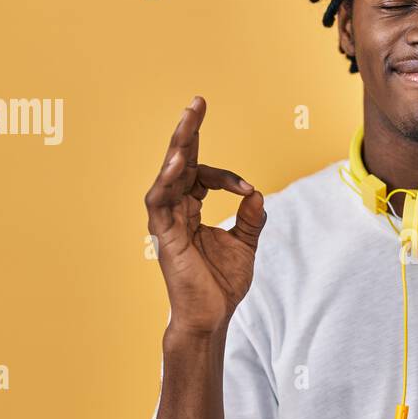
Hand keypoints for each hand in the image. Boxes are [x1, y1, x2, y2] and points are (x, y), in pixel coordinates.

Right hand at [144, 96, 265, 335]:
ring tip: (189, 117)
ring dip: (179, 145)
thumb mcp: (245, 244)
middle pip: (180, 163)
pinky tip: (181, 159)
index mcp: (191, 210)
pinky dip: (168, 179)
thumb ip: (251, 217)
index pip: (204, 175)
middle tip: (198, 102)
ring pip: (168, 174)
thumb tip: (257, 192)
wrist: (212, 316)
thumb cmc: (222, 284)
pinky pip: (160, 200)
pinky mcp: (163, 234)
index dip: (228, 177)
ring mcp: (167, 221)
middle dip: (189, 131)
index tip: (249, 191)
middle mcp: (176, 210)